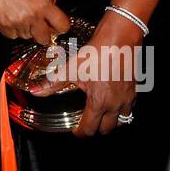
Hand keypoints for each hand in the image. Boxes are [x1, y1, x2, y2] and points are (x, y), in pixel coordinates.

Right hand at [0, 0, 69, 43]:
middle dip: (42, 34)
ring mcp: (18, 23)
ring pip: (27, 37)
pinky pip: (13, 36)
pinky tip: (9, 16)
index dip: (60, 27)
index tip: (56, 27)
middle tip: (38, 26)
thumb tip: (52, 18)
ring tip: (18, 14)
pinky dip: (12, 29)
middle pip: (44, 39)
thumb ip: (46, 4)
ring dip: (25, 29)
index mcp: (43, 5)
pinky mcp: (4, 27)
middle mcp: (32, 16)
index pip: (62, 26)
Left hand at [62, 13, 140, 136]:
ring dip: (111, 122)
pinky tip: (112, 101)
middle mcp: (116, 105)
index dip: (80, 133)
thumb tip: (35, 91)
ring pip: (122, 121)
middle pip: (107, 129)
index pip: (90, 129)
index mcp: (99, 103)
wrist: (120, 37)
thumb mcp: (72, 68)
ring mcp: (128, 98)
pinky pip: (130, 108)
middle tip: (86, 122)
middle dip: (96, 129)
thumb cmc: (96, 53)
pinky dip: (121, 110)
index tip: (75, 130)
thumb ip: (53, 83)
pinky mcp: (135, 90)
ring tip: (100, 115)